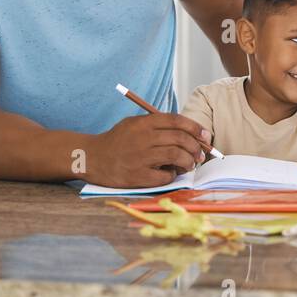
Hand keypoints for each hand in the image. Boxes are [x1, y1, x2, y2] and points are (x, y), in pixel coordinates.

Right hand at [86, 113, 211, 188]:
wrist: (91, 158)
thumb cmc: (117, 141)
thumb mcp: (134, 124)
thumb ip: (157, 125)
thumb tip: (190, 132)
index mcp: (143, 123)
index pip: (177, 121)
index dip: (195, 128)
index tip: (205, 136)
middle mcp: (143, 138)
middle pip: (180, 139)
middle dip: (196, 147)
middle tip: (200, 154)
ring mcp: (140, 157)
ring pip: (177, 156)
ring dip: (188, 161)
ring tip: (189, 164)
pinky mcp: (137, 176)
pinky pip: (165, 175)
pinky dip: (173, 175)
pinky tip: (170, 173)